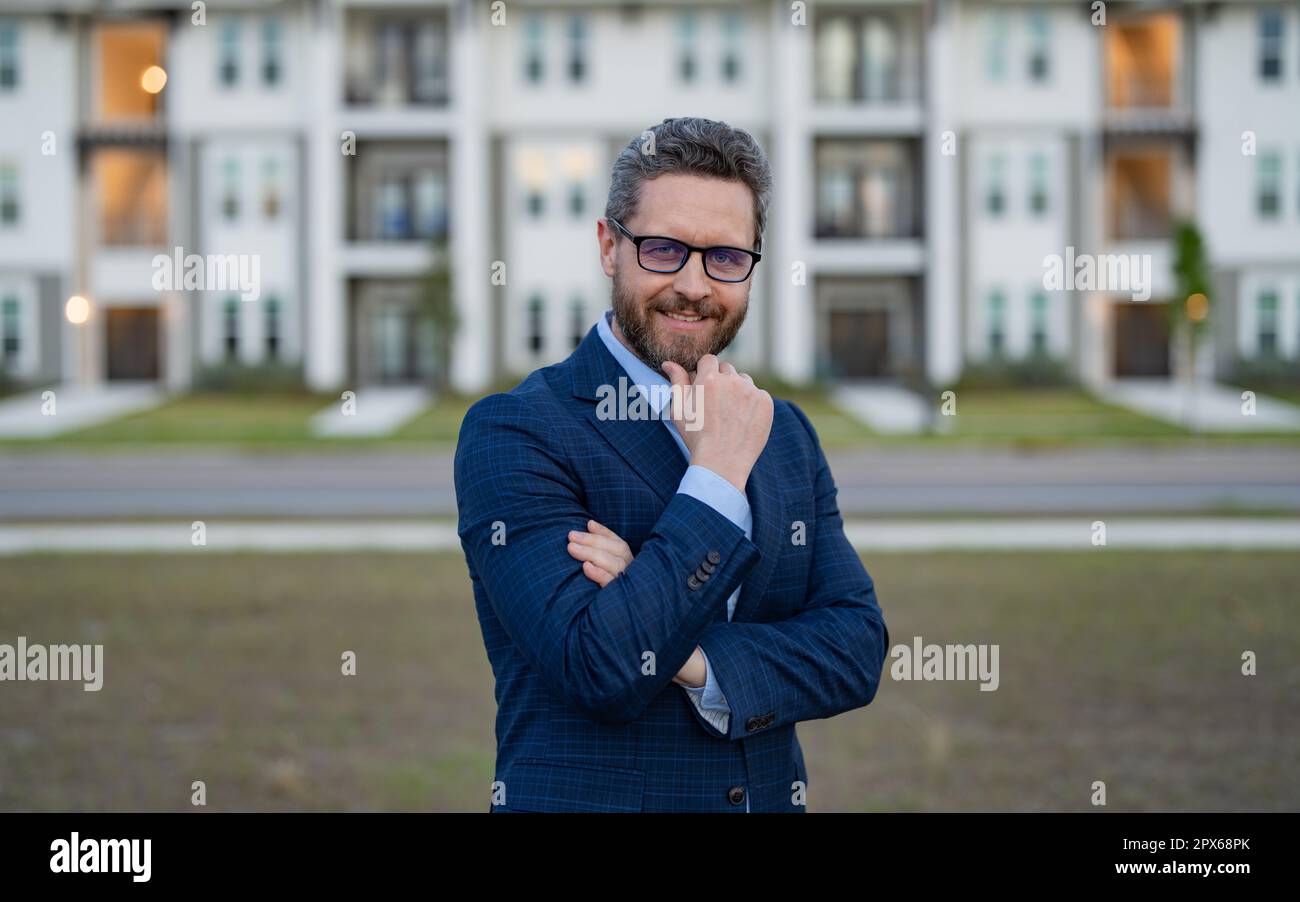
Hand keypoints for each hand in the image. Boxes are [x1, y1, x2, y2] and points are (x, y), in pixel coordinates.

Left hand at [567, 522, 706, 688]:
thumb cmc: (646, 628)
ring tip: (572, 547)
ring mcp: (641, 593)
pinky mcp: (635, 610)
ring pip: (616, 566)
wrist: (675, 660)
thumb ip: (616, 583)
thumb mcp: (629, 600)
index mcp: (641, 574)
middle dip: (593, 541)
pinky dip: (601, 577)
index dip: (606, 534)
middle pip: (617, 552)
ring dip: (592, 553)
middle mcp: (643, 580)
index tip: (588, 523)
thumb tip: (589, 566)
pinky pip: (616, 590)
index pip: (622, 547)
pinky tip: (586, 570)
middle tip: (570, 535)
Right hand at [662, 355, 772, 493]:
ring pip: (743, 380)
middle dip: (720, 380)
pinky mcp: (765, 403)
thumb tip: (668, 363)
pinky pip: (758, 395)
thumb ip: (677, 382)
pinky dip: (751, 403)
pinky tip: (743, 420)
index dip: (704, 372)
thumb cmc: (696, 437)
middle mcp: (732, 381)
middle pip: (726, 369)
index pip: (709, 360)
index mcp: (709, 379)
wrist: (722, 463)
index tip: (704, 387)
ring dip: (737, 389)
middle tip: (715, 403)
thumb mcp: (679, 410)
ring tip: (729, 413)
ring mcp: (751, 391)